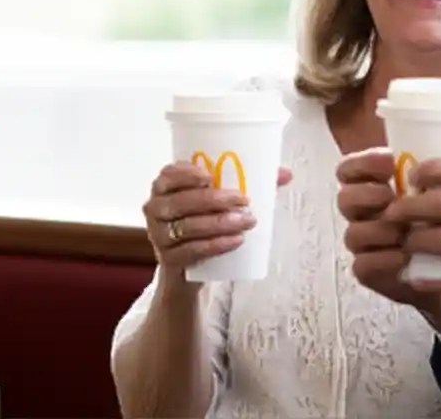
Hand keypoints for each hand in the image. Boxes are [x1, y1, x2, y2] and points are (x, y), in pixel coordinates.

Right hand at [143, 162, 291, 288]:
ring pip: (187, 226)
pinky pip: (191, 250)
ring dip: (219, 223)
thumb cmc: (204, 222)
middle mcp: (154, 209)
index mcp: (164, 187)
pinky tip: (236, 241)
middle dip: (214, 200)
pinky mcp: (168, 259)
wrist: (189, 267)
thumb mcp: (220, 201)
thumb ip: (251, 183)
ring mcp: (158, 236)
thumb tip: (286, 174)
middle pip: (181, 201)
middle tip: (244, 200)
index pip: (168, 174)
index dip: (187, 174)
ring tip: (247, 221)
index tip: (211, 177)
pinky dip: (215, 245)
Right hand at [336, 148, 440, 310]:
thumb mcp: (438, 187)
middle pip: (344, 199)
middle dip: (366, 195)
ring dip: (377, 230)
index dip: (361, 163)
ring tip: (402, 231)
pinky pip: (362, 266)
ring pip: (352, 234)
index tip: (387, 162)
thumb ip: (432, 169)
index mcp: (371, 186)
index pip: (348, 169)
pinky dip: (382, 260)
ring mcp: (364, 243)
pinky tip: (404, 257)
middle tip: (389, 196)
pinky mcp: (370, 271)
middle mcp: (362, 214)